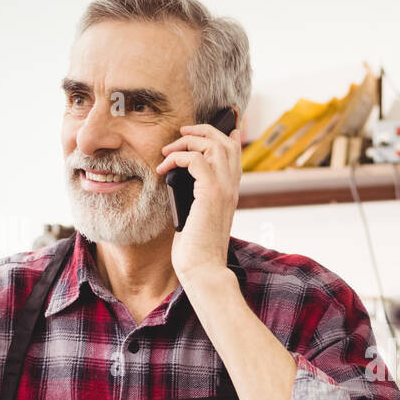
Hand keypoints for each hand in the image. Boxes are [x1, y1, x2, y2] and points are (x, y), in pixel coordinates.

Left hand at [156, 116, 241, 282]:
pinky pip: (195, 159)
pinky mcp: (210, 194)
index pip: (235, 153)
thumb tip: (178, 182)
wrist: (204, 270)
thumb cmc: (196, 250)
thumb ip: (195, 198)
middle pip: (226, 142)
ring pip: (214, 145)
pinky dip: (177, 158)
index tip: (205, 129)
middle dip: (202, 131)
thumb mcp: (196, 217)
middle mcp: (231, 187)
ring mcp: (224, 189)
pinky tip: (164, 168)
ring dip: (188, 141)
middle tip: (181, 134)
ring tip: (169, 150)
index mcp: (230, 192)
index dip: (223, 135)